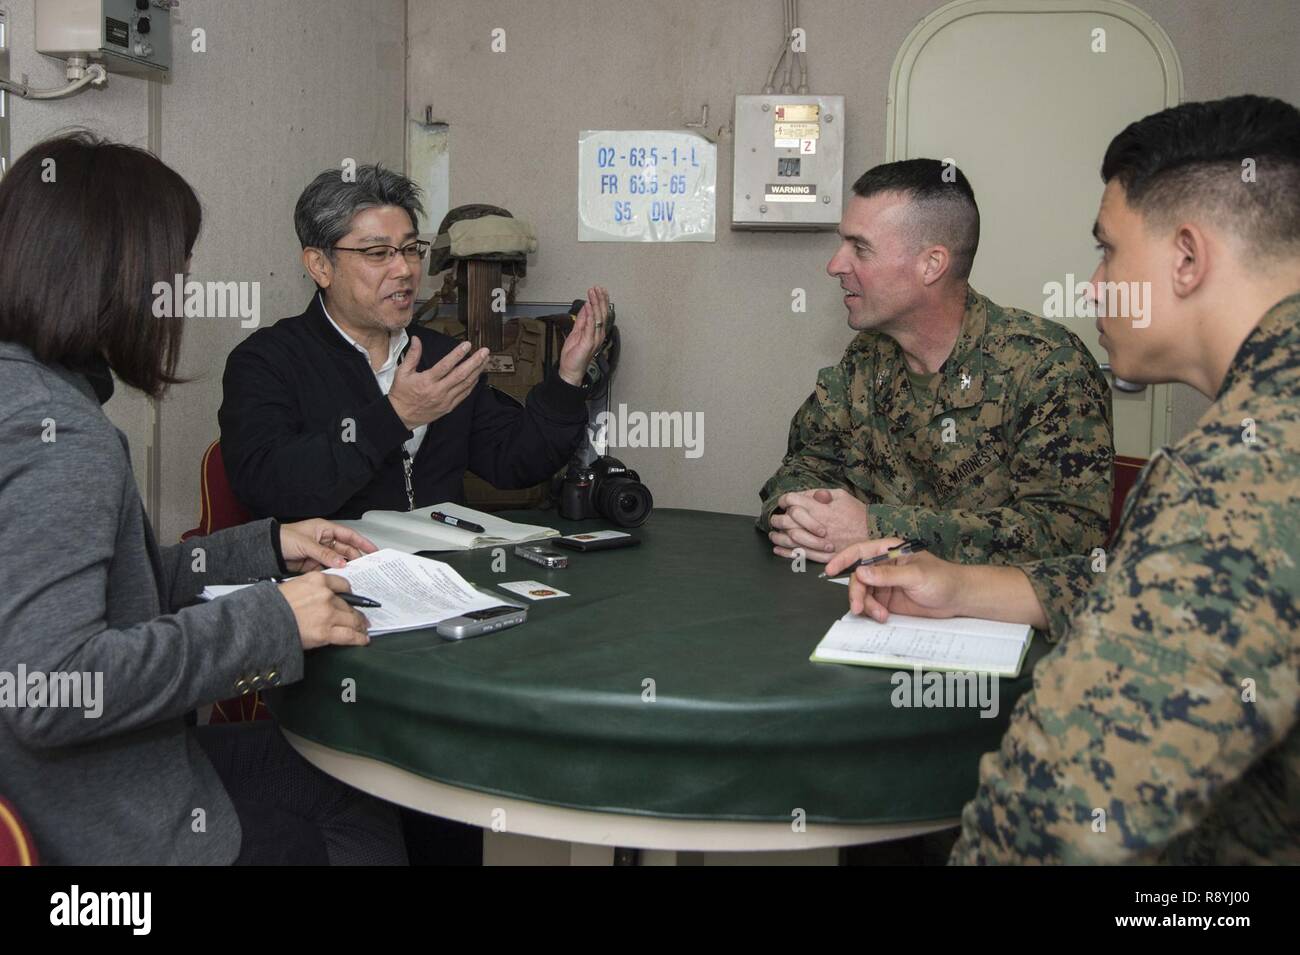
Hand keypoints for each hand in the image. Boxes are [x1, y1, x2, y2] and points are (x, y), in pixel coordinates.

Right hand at [278, 572, 370, 649]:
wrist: (261, 622)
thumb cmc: (272, 605)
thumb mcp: (293, 586)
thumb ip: (312, 589)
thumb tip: (324, 596)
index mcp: (317, 580)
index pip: (343, 585)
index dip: (349, 594)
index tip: (352, 599)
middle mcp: (326, 595)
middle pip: (349, 604)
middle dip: (355, 612)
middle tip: (360, 618)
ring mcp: (327, 614)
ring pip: (352, 620)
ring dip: (359, 626)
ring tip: (363, 630)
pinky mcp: (325, 633)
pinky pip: (349, 635)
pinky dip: (358, 638)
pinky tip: (362, 639)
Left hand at [280, 519, 376, 572]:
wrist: (266, 550)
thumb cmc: (282, 538)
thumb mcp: (306, 544)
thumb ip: (324, 554)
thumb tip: (341, 562)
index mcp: (324, 529)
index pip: (348, 535)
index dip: (362, 542)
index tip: (373, 550)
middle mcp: (324, 540)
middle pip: (345, 549)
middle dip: (354, 558)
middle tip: (363, 567)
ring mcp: (319, 553)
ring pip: (338, 561)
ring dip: (344, 567)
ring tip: (353, 574)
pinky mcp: (313, 564)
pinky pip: (328, 569)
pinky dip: (333, 574)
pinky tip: (338, 578)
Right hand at [388, 338, 489, 429]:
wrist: (401, 417)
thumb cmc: (401, 393)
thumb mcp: (402, 372)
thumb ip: (412, 355)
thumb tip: (416, 339)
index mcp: (426, 381)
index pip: (446, 365)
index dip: (458, 354)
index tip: (467, 344)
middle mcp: (438, 391)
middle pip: (461, 375)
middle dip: (475, 362)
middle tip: (485, 351)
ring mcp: (445, 400)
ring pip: (466, 384)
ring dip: (477, 371)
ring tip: (485, 360)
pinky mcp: (449, 407)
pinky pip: (464, 394)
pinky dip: (473, 384)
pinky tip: (477, 375)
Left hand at [558, 286, 609, 386]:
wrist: (570, 369)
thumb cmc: (574, 354)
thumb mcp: (576, 332)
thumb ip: (582, 320)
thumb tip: (586, 307)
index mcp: (596, 332)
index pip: (601, 313)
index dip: (601, 301)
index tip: (599, 290)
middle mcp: (598, 334)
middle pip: (602, 313)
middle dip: (600, 299)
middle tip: (597, 288)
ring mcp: (595, 338)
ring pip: (598, 318)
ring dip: (595, 304)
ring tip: (593, 293)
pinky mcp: (589, 342)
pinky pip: (591, 326)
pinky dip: (590, 315)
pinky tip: (589, 306)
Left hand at [768, 488, 869, 562]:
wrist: (873, 534)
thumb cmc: (858, 514)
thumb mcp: (842, 496)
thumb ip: (822, 494)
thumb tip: (808, 494)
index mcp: (820, 508)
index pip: (792, 501)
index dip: (785, 500)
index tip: (784, 502)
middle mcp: (816, 525)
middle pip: (787, 520)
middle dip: (778, 518)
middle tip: (776, 519)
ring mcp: (818, 541)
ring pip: (789, 539)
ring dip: (778, 536)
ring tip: (773, 535)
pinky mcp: (822, 555)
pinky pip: (799, 554)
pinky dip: (786, 552)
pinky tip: (779, 549)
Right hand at [824, 538, 966, 621]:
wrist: (958, 599)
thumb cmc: (943, 579)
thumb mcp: (916, 576)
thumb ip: (888, 575)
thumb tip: (861, 573)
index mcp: (889, 551)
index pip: (860, 551)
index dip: (843, 559)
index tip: (830, 569)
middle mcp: (883, 566)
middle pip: (857, 577)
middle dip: (856, 592)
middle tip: (858, 607)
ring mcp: (884, 584)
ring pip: (862, 593)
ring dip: (866, 605)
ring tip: (880, 615)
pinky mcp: (887, 600)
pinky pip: (870, 605)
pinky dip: (872, 612)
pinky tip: (883, 616)